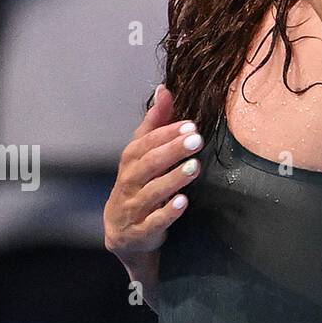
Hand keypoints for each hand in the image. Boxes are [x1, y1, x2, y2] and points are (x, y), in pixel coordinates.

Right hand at [103, 86, 200, 270]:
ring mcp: (132, 209)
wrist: (124, 233)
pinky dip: (167, 213)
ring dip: (173, 179)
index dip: (165, 134)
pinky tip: (183, 203)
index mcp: (129, 162)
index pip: (144, 144)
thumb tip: (165, 89)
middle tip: (197, 140)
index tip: (190, 125)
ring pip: (150, 193)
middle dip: (171, 152)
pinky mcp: (139, 232)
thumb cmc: (139, 184)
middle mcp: (127, 183)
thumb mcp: (144, 154)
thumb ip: (156, 123)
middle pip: (147, 165)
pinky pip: (152, 222)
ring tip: (195, 167)